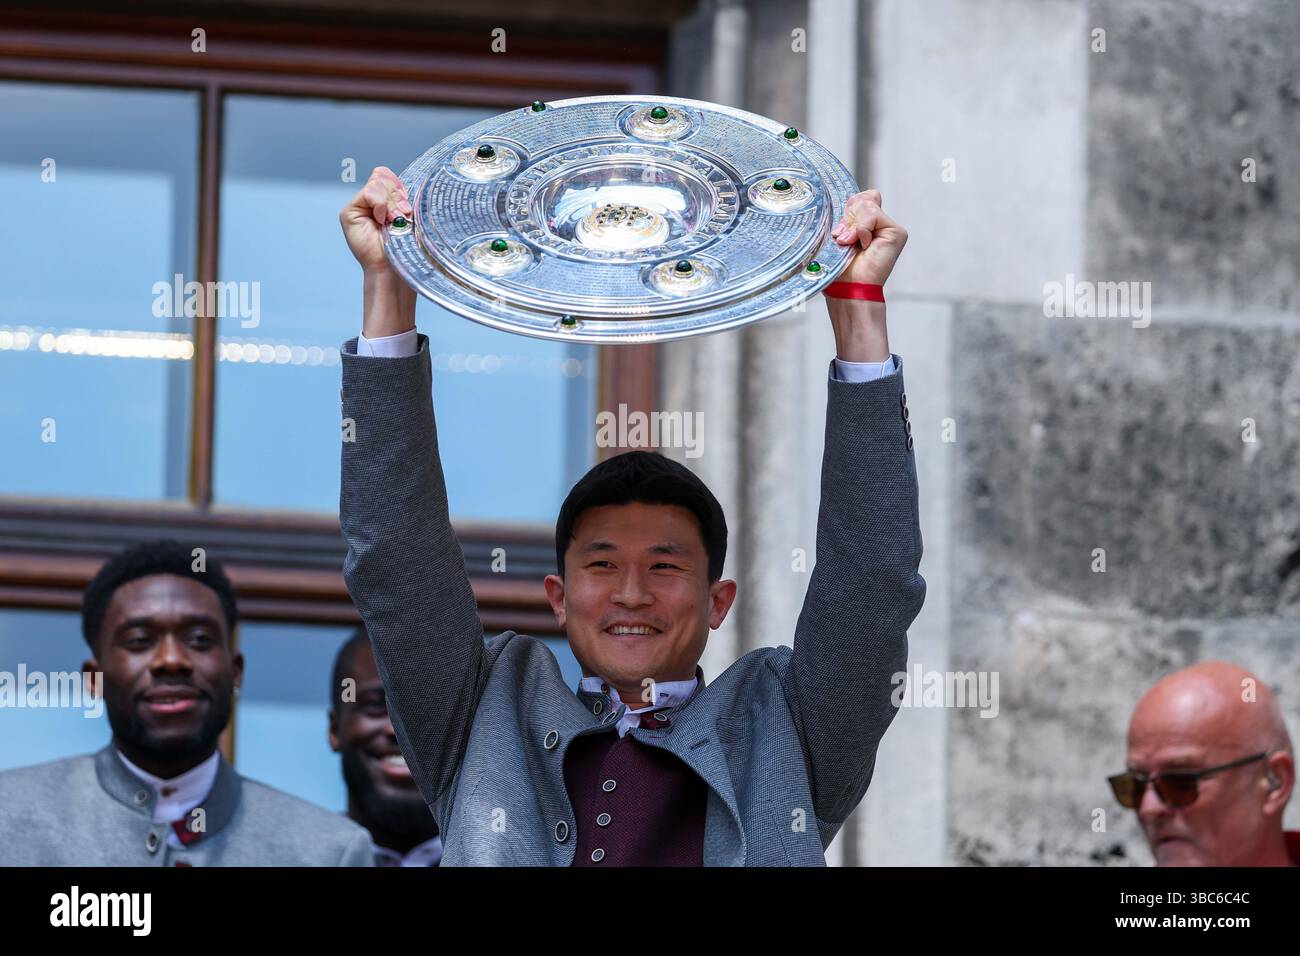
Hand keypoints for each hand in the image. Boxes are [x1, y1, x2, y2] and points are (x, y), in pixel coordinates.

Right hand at [340, 166, 416, 338]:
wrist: (394, 267)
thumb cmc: (405, 247)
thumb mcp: (408, 216)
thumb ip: (400, 196)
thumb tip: (396, 181)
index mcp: (385, 202)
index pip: (387, 176)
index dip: (399, 188)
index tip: (406, 208)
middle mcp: (370, 203)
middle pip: (382, 176)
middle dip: (397, 196)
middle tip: (400, 217)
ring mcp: (358, 207)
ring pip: (377, 182)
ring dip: (389, 203)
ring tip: (392, 221)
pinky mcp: (349, 212)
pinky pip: (369, 193)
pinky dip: (379, 205)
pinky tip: (381, 221)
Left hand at [830, 189, 906, 284]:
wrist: (847, 287)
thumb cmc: (838, 267)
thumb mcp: (838, 234)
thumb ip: (849, 215)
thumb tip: (859, 198)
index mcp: (865, 225)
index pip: (859, 199)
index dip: (847, 211)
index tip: (839, 232)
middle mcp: (880, 225)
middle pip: (863, 198)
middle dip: (848, 218)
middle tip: (844, 240)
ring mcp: (889, 228)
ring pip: (867, 204)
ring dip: (853, 226)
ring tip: (850, 244)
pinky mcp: (897, 232)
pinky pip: (873, 214)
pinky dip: (862, 229)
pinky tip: (863, 245)